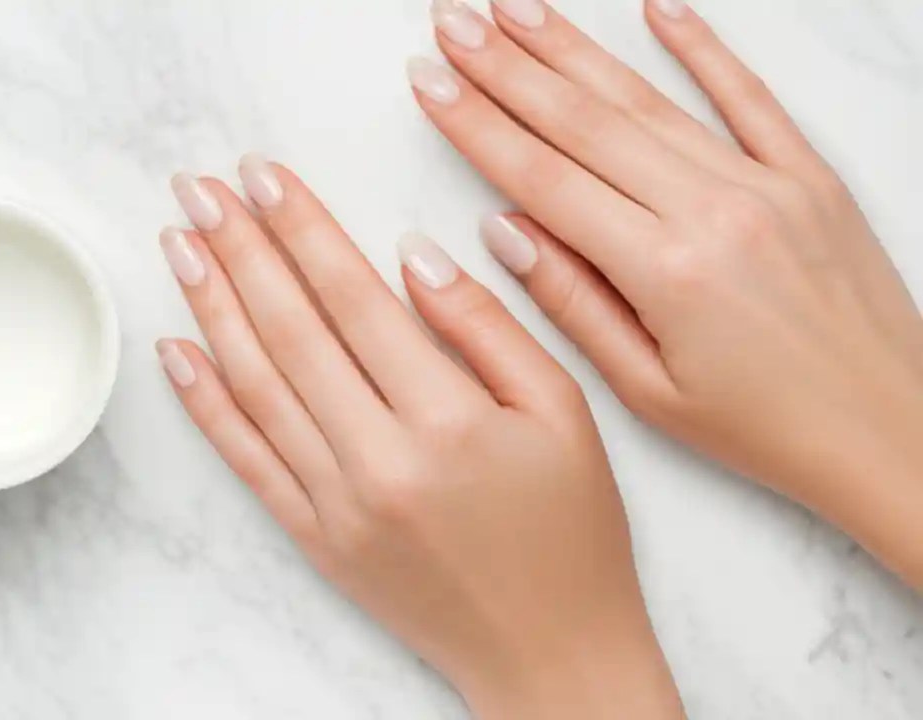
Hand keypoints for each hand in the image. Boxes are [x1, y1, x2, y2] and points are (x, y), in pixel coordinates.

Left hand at [155, 158, 682, 717]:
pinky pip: (247, 460)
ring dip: (212, 309)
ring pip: (257, 387)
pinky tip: (177, 350)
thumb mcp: (565, 413)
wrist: (549, 656)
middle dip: (241, 249)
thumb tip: (411, 254)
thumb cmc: (572, 532)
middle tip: (202, 189)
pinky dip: (206, 403)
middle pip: (291, 331)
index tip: (262, 176)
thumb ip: (487, 328)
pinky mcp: (314, 538)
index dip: (302, 229)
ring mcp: (336, 505)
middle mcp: (378, 459)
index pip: (353, 298)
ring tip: (181, 245)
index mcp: (448, 419)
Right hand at [415, 0, 922, 585]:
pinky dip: (702, 48)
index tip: (429, 83)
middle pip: (584, 122)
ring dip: (573, 50)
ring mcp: (767, 184)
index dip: (476, 124)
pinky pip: (748, 97)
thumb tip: (505, 230)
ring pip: (649, 100)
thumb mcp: (647, 390)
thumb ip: (573, 303)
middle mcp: (713, 210)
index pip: (543, 177)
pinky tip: (658, 7)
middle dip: (506, 66)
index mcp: (664, 270)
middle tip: (451, 21)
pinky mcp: (810, 178)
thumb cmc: (768, 428)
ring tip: (515, 9)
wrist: (891, 432)